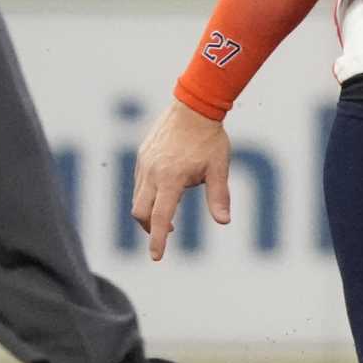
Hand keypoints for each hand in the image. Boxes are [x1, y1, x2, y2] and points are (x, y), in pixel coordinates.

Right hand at [132, 102, 232, 261]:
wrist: (192, 106)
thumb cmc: (209, 138)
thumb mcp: (219, 167)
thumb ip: (219, 195)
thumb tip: (224, 222)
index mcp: (170, 179)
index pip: (160, 218)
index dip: (157, 240)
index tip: (156, 257)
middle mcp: (152, 173)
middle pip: (141, 212)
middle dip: (150, 228)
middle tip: (166, 234)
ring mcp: (144, 164)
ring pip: (138, 197)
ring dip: (149, 211)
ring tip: (168, 213)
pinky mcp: (142, 156)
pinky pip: (139, 182)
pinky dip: (147, 194)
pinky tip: (164, 190)